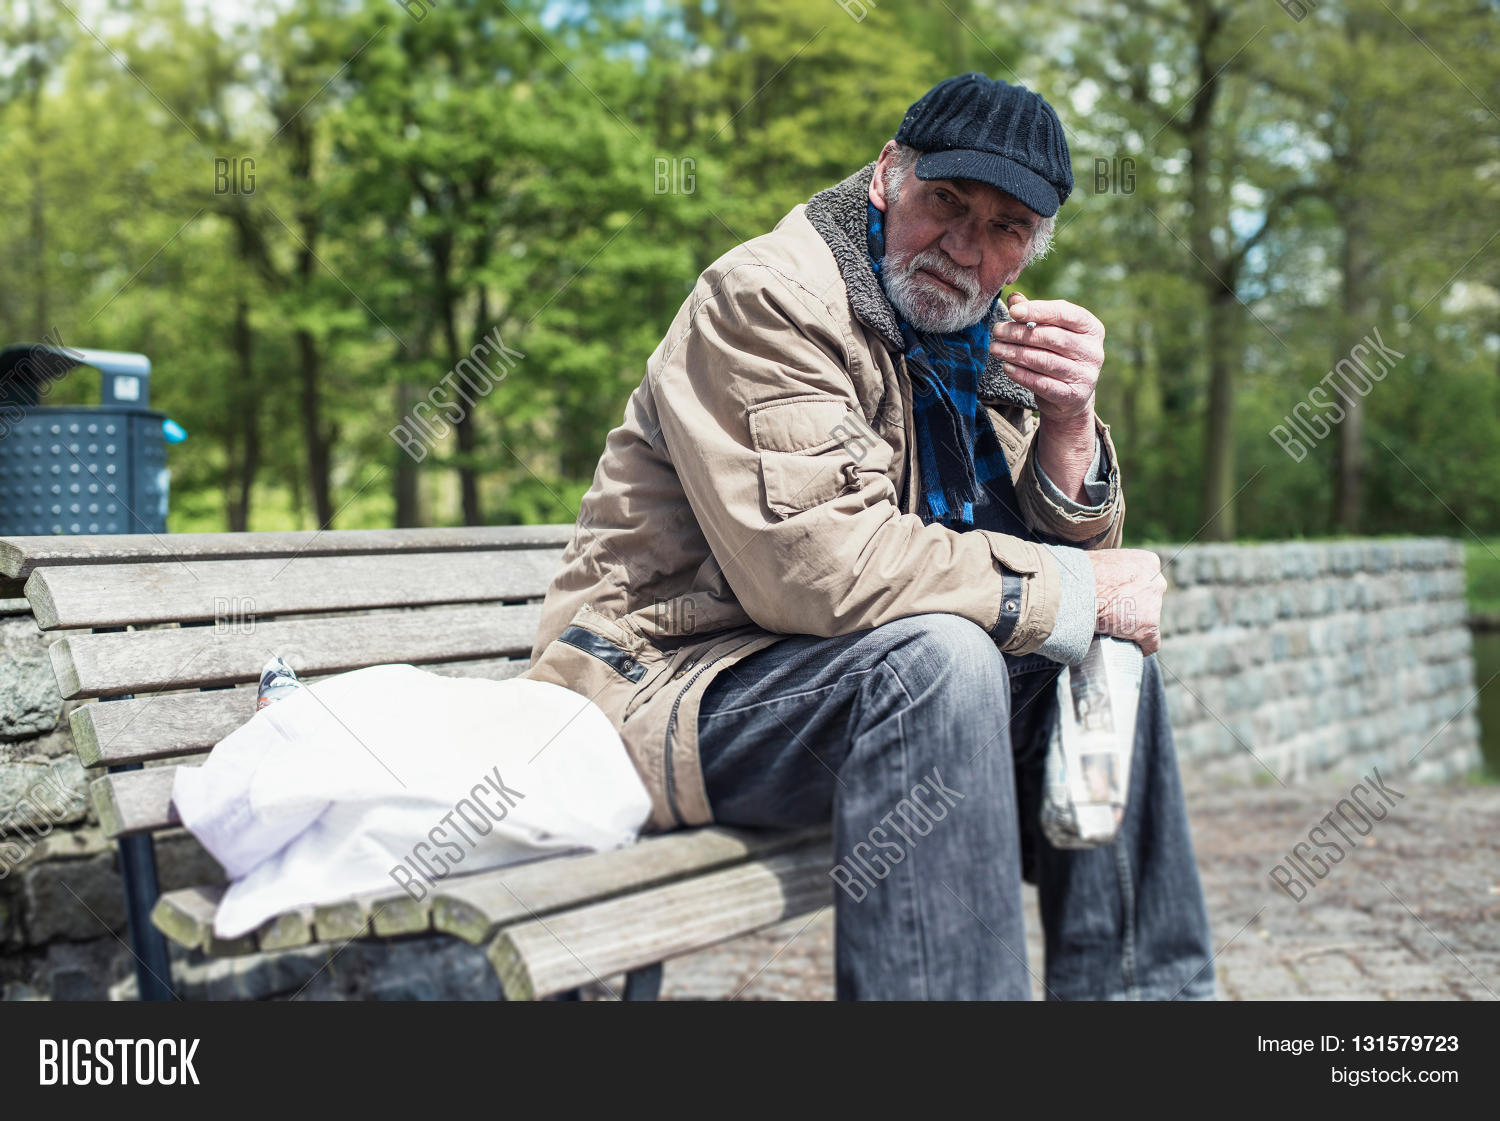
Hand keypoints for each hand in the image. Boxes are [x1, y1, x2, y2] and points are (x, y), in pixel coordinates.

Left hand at [989, 290, 1104, 426]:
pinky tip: (1006, 367)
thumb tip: (1014, 299)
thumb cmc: (1058, 355)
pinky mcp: (1074, 395)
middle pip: (1052, 337)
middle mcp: (1093, 351)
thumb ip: (1035, 314)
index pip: (1065, 314)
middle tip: (997, 331)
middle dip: (1020, 333)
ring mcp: (1086, 375)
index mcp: (1091, 328)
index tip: (1013, 311)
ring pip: (1045, 361)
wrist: (1070, 397)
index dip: (1038, 311)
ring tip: (996, 348)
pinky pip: (1043, 383)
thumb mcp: (1051, 332)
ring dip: (1016, 353)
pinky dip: (1022, 375)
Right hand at [1088, 548, 1165, 655]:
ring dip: (1133, 626)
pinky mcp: (1149, 626)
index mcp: (1147, 562)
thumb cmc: (1081, 573)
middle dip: (1136, 608)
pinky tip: (1131, 650)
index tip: (1120, 600)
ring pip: (1148, 621)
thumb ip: (1113, 570)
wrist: (1077, 589)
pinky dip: (1141, 648)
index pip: (1147, 581)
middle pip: (1150, 601)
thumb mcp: (1103, 561)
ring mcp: (1155, 605)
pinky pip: (1150, 643)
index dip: (1133, 593)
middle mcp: (1157, 581)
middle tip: (1114, 614)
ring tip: (1113, 631)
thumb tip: (1103, 580)